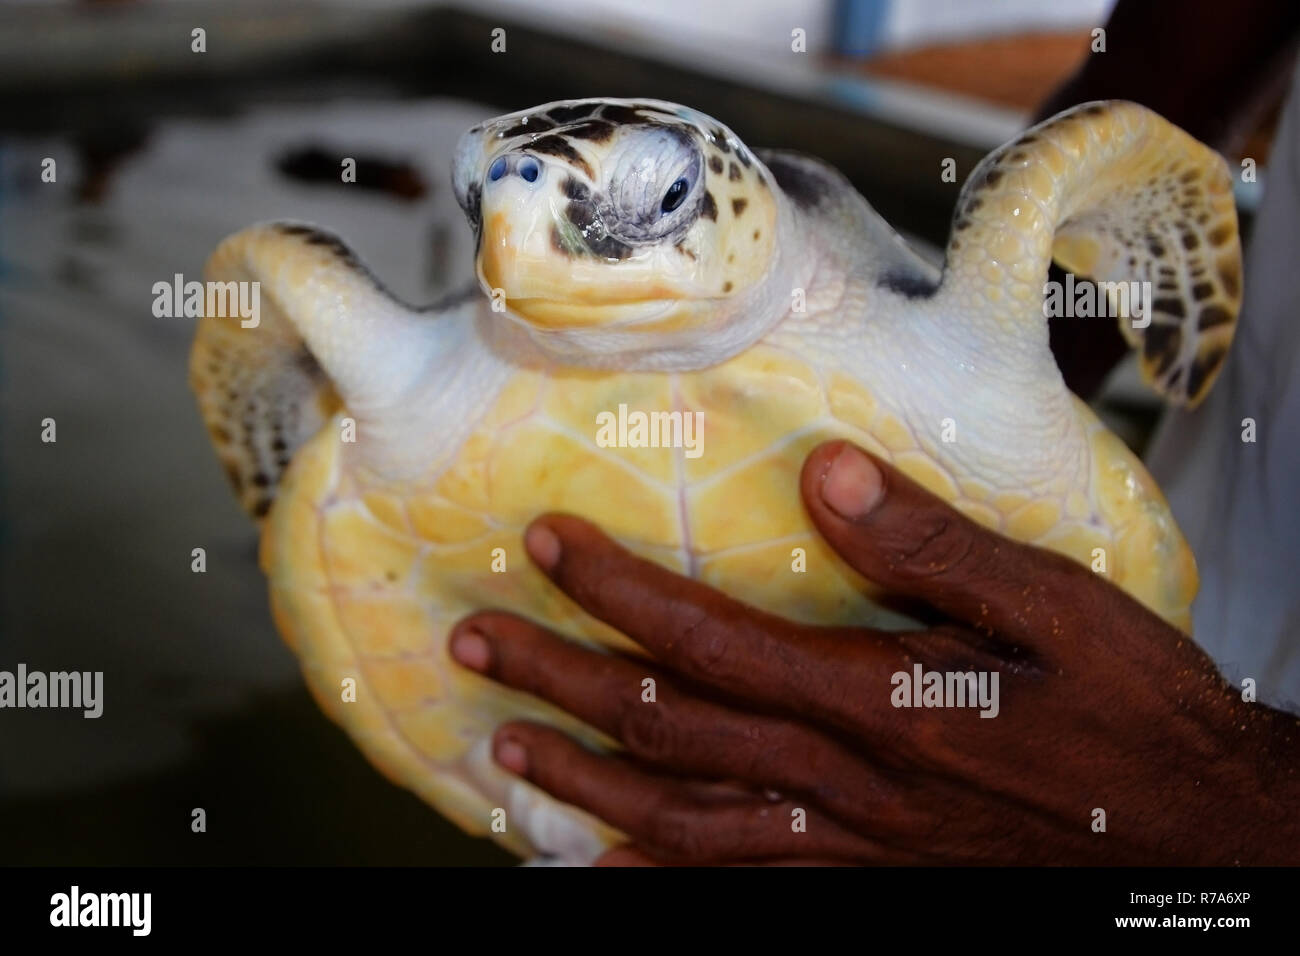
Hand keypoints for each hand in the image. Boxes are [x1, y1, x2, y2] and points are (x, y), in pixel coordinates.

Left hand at [450, 442, 1299, 864]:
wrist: (1202, 843)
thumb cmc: (1134, 721)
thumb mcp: (1058, 611)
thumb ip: (935, 546)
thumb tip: (831, 474)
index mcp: (875, 703)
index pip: (706, 641)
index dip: (616, 590)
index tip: (550, 543)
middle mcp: (841, 785)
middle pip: (666, 730)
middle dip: (561, 681)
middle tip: (479, 639)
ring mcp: (848, 850)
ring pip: (678, 820)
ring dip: (583, 783)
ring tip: (503, 754)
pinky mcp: (866, 885)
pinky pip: (736, 889)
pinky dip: (657, 874)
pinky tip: (602, 864)